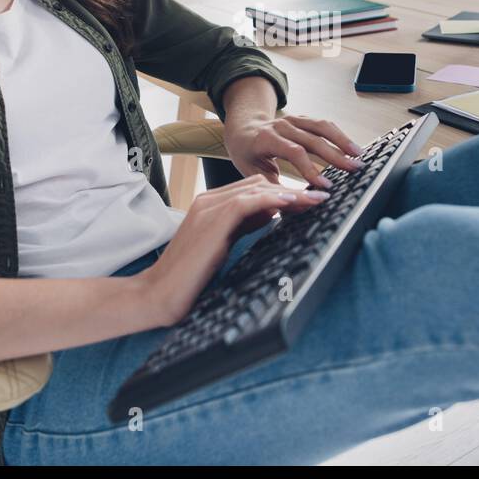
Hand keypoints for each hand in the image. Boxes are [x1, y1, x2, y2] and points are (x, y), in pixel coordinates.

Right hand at [137, 174, 330, 325]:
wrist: (159, 293)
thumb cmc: (190, 277)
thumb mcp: (222, 245)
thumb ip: (243, 226)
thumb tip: (272, 214)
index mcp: (210, 205)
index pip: (254, 189)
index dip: (284, 192)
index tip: (309, 201)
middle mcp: (209, 200)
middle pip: (259, 184)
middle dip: (292, 190)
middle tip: (320, 198)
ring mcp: (209, 207)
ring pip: (258, 189)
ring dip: (291, 193)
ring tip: (316, 199)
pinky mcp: (212, 220)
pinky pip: (248, 201)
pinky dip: (272, 199)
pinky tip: (292, 202)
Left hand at [223, 114, 365, 189]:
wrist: (243, 128)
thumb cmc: (247, 154)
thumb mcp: (252, 174)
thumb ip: (273, 189)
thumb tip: (295, 207)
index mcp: (265, 139)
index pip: (293, 152)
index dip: (311, 168)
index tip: (326, 185)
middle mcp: (281, 126)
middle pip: (312, 139)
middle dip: (335, 156)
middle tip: (353, 170)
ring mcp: (292, 119)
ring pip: (322, 127)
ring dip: (342, 141)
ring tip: (359, 155)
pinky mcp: (302, 118)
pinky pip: (323, 124)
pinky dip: (339, 134)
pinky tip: (351, 146)